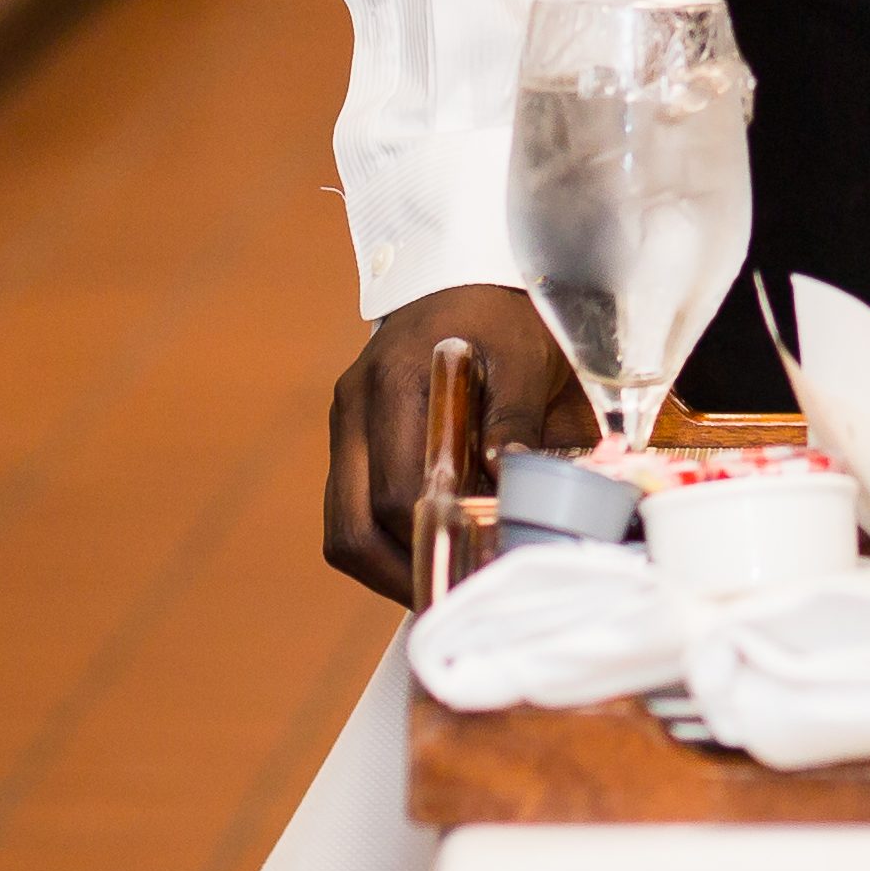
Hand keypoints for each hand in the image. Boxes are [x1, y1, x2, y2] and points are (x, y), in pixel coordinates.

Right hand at [321, 285, 591, 602]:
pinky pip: (350, 509)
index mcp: (394, 382)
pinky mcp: (350, 435)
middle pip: (353, 528)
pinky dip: (382, 543)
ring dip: (387, 569)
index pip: (397, 496)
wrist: (470, 270)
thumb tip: (508, 484)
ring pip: (343, 528)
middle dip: (403, 576)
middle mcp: (355, 407)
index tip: (477, 576)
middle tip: (457, 600)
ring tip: (442, 587)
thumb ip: (516, 421)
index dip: (433, 546)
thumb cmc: (508, 314)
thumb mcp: (526, 359)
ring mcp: (345, 423)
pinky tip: (428, 552)